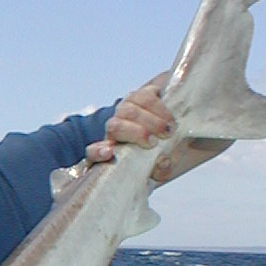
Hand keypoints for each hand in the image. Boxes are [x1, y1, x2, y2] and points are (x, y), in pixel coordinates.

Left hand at [85, 71, 226, 182]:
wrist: (172, 131)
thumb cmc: (160, 155)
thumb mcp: (160, 168)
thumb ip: (160, 170)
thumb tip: (161, 164)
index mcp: (112, 150)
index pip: (93, 152)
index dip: (98, 152)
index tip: (109, 153)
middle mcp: (115, 128)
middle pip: (114, 126)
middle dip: (134, 133)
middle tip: (154, 142)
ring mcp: (125, 109)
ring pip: (128, 109)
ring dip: (149, 119)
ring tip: (169, 129)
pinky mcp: (140, 95)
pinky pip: (144, 95)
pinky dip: (157, 106)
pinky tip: (170, 117)